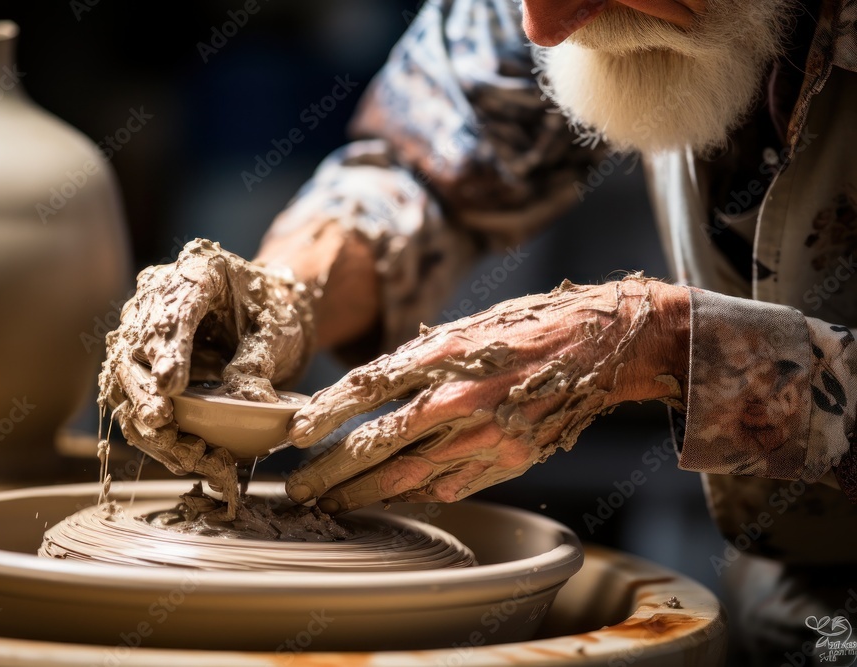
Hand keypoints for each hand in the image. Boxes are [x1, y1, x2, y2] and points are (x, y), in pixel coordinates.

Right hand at [100, 239, 312, 474]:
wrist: (264, 310)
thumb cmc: (273, 312)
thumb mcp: (277, 327)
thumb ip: (257, 356)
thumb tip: (246, 398)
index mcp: (198, 270)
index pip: (173, 308)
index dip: (168, 348)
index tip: (169, 386)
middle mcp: (158, 297)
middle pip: (135, 344)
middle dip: (144, 389)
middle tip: (161, 421)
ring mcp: (143, 329)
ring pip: (127, 378)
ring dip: (147, 420)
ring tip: (180, 452)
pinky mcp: (141, 363)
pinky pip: (134, 399)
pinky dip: (153, 432)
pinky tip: (180, 456)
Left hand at [285, 278, 688, 512]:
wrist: (602, 346)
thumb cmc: (528, 328)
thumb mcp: (464, 328)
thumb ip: (419, 360)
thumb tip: (369, 390)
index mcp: (444, 352)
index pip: (367, 386)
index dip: (326, 412)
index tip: (295, 432)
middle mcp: (458, 396)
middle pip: (377, 443)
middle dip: (330, 470)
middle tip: (298, 487)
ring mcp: (483, 435)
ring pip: (406, 476)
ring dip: (362, 493)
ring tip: (330, 503)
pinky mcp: (506, 461)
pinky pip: (447, 487)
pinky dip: (412, 496)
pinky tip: (386, 502)